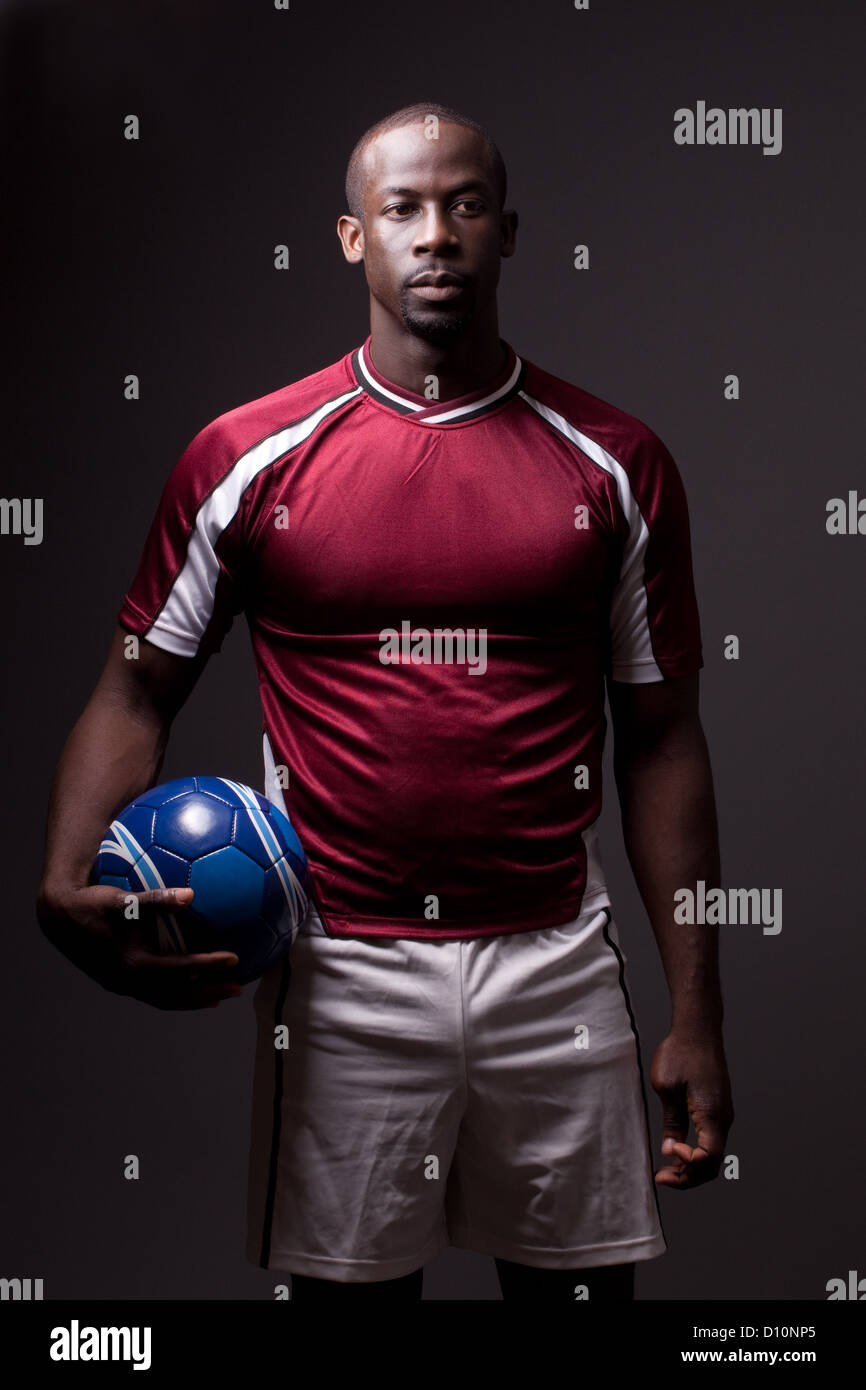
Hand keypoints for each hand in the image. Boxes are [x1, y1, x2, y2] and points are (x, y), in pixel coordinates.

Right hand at [36, 882, 242, 1010]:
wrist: (58, 917)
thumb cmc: (92, 902)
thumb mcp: (122, 899)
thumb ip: (156, 899)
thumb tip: (191, 895)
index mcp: (133, 963)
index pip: (180, 970)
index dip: (207, 966)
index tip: (234, 959)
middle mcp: (129, 981)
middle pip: (177, 995)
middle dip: (208, 992)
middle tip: (238, 987)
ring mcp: (123, 985)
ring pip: (165, 999)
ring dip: (194, 998)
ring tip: (220, 995)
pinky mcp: (118, 982)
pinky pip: (153, 993)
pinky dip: (175, 993)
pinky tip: (189, 982)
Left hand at [649, 1029, 733, 1188]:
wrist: (698, 1029)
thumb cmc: (680, 1053)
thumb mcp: (666, 1088)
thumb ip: (671, 1122)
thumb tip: (671, 1150)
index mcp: (712, 1114)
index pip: (708, 1159)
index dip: (687, 1167)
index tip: (666, 1156)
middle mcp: (723, 1118)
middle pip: (713, 1164)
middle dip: (689, 1176)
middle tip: (662, 1177)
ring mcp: (723, 1114)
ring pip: (713, 1154)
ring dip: (692, 1166)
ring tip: (668, 1167)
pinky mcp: (718, 1108)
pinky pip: (711, 1140)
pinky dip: (697, 1153)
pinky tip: (677, 1149)